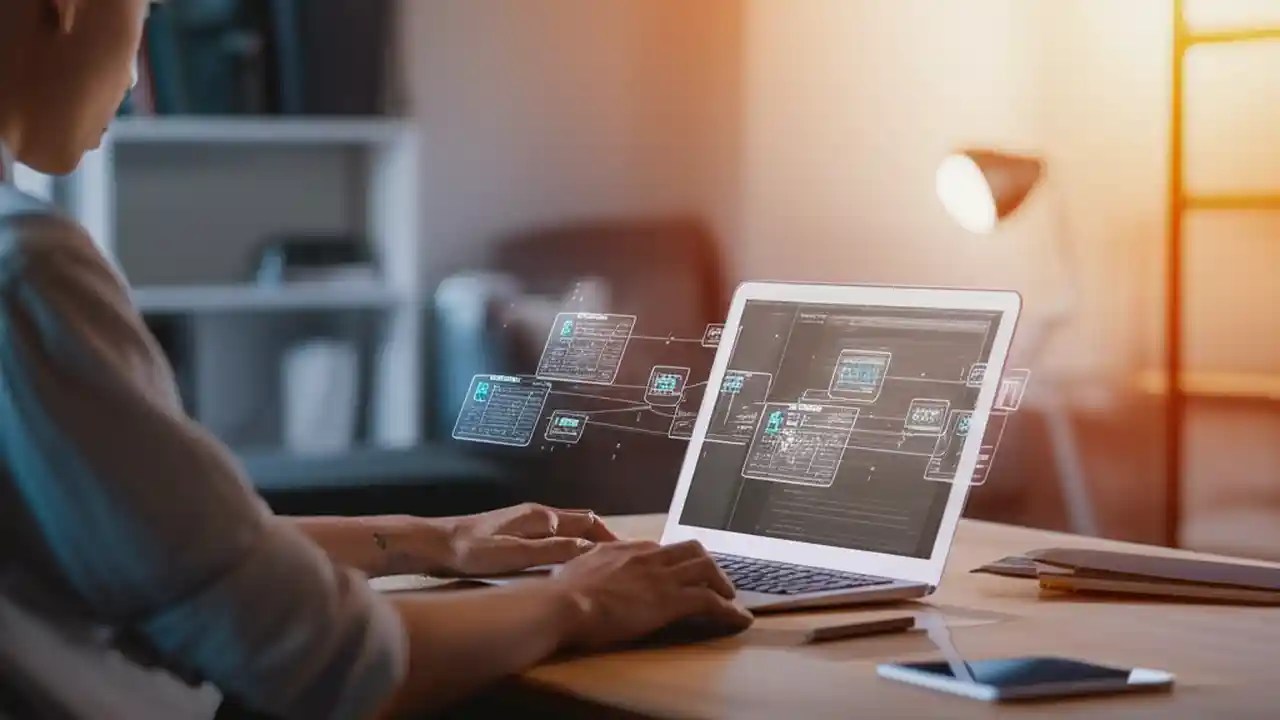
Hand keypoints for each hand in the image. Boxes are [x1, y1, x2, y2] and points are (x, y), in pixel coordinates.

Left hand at [437, 503, 618, 576]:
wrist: (435, 545)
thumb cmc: (473, 552)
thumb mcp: (515, 554)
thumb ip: (552, 551)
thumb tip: (590, 550)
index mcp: (543, 517)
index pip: (589, 522)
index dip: (610, 538)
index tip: (628, 555)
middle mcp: (538, 514)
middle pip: (581, 523)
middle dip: (603, 540)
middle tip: (620, 562)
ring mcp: (526, 522)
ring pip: (568, 530)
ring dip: (587, 544)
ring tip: (601, 565)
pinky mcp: (515, 533)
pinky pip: (554, 537)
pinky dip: (569, 548)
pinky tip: (567, 565)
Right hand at [551, 540, 752, 649]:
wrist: (565, 603)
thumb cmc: (566, 589)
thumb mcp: (582, 562)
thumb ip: (597, 558)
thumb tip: (595, 558)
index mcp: (631, 547)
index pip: (666, 549)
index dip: (680, 562)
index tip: (683, 574)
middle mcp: (651, 555)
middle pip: (694, 551)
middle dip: (709, 566)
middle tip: (716, 583)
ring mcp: (663, 577)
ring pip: (708, 569)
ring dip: (724, 584)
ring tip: (730, 600)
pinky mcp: (671, 600)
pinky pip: (711, 601)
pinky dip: (729, 610)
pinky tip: (738, 619)